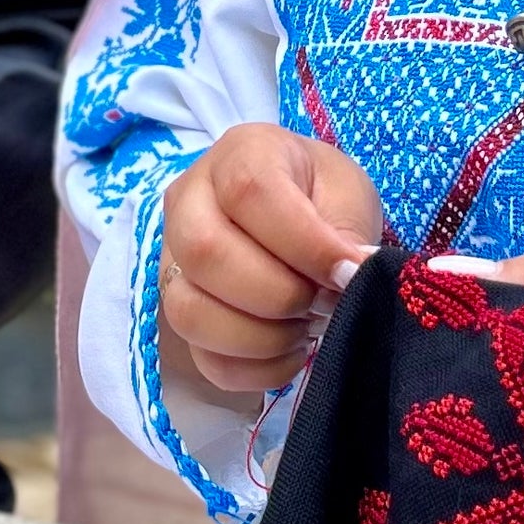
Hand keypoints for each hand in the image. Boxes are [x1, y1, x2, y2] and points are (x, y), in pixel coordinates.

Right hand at [159, 124, 385, 395]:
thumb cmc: (323, 196)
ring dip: (264, 337)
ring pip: (191, 312)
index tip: (348, 272)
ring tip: (308, 326)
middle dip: (280, 294)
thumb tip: (348, 281)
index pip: (250, 193)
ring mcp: (174, 261)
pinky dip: (258, 370)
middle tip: (324, 300)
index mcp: (239, 154)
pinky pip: (204, 358)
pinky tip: (292, 350)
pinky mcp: (182, 314)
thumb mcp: (348, 194)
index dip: (303, 242)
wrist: (299, 215)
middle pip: (206, 254)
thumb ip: (348, 233)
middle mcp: (189, 202)